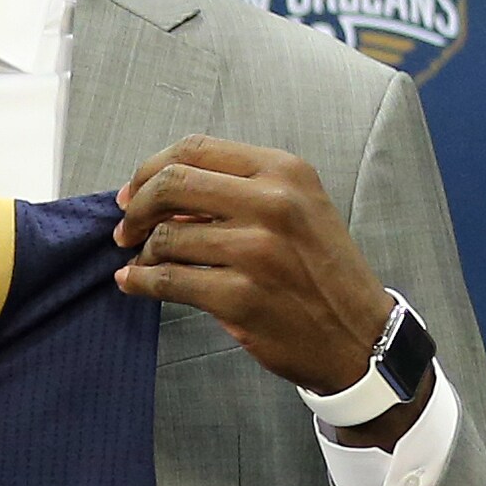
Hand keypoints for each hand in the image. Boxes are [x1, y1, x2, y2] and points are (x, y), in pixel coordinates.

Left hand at [109, 137, 403, 435]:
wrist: (359, 336)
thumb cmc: (322, 271)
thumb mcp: (297, 208)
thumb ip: (238, 190)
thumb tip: (163, 191)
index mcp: (284, 171)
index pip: (195, 149)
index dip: (150, 168)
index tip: (133, 191)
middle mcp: (272, 203)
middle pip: (172, 183)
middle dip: (137, 206)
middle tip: (126, 227)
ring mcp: (256, 250)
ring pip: (167, 236)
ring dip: (142, 251)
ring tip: (143, 261)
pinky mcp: (240, 297)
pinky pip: (167, 280)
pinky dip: (140, 281)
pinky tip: (133, 282)